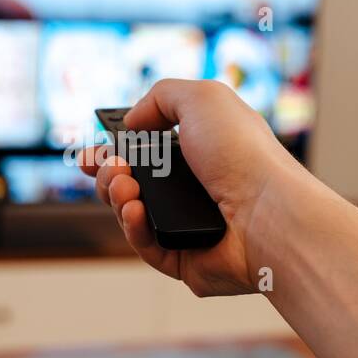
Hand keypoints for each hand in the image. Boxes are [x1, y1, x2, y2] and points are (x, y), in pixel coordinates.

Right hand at [81, 79, 301, 296]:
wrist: (267, 213)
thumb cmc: (244, 154)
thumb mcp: (202, 98)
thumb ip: (160, 97)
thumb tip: (134, 121)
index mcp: (201, 152)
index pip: (147, 153)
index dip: (113, 153)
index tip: (90, 154)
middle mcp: (195, 190)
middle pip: (129, 184)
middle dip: (109, 174)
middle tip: (113, 169)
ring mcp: (188, 227)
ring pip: (130, 215)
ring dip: (117, 196)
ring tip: (127, 189)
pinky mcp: (185, 261)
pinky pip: (145, 246)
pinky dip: (134, 227)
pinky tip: (136, 212)